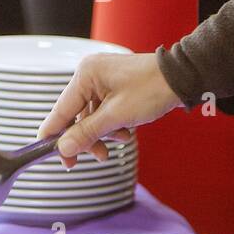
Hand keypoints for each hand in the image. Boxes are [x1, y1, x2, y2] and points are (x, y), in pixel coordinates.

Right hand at [36, 54, 181, 165]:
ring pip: (91, 117)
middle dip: (87, 138)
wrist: (183, 78)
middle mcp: (89, 75)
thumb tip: (62, 148)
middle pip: (75, 115)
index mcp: (85, 75)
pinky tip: (126, 132)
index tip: (50, 155)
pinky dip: (112, 125)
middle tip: (92, 159)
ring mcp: (102, 80)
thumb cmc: (152, 89)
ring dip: (102, 134)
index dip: (54, 135)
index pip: (60, 110)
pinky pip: (103, 112)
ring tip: (120, 140)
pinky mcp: (113, 87)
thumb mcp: (117, 116)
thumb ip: (86, 133)